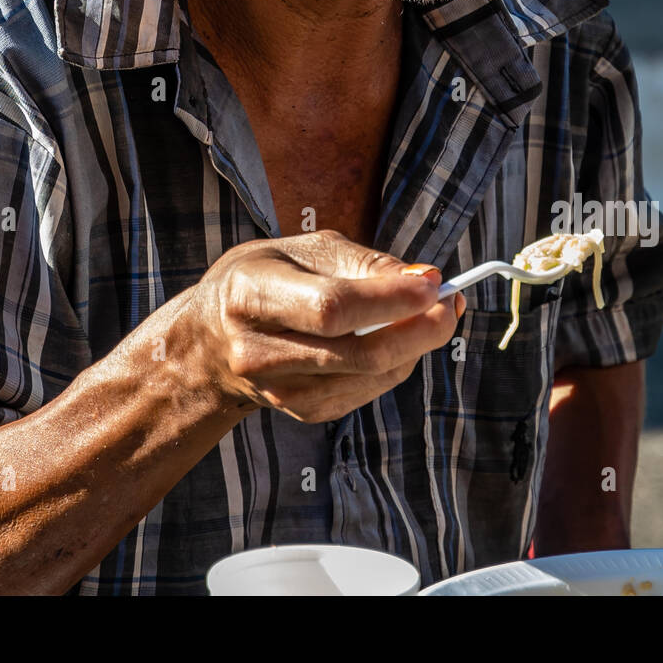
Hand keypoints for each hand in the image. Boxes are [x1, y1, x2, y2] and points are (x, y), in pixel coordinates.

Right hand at [185, 230, 466, 423]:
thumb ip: (361, 262)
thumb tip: (422, 280)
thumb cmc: (261, 280)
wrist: (212, 341)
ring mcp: (279, 390)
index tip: (432, 283)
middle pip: (358, 352)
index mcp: (250, 294)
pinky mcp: (302, 412)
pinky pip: (368, 389)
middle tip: (451, 302)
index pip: (331, 308)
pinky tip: (400, 337)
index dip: (389, 299)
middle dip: (419, 329)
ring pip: (371, 375)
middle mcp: (258, 350)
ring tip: (433, 312)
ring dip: (416, 345)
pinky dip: (396, 363)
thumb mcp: (299, 250)